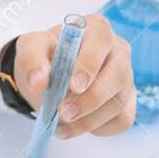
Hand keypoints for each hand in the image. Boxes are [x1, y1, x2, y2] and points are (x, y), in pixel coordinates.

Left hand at [12, 13, 134, 137]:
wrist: (49, 76)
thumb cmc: (46, 56)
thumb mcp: (31, 49)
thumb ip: (31, 61)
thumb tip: (39, 83)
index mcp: (96, 29)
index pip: (101, 40)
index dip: (90, 63)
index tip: (73, 86)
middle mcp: (118, 50)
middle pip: (118, 75)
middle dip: (90, 99)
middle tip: (64, 113)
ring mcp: (126, 77)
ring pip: (119, 102)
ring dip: (89, 119)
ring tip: (62, 124)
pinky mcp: (127, 101)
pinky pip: (122, 120)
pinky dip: (97, 128)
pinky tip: (75, 126)